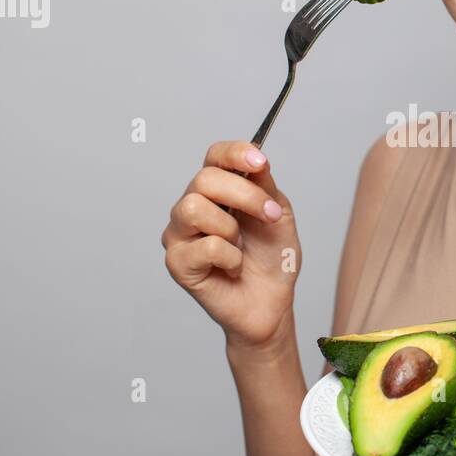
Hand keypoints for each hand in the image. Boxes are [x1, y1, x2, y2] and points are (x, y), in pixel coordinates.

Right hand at [162, 140, 301, 351]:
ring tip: (241, 246)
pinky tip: (233, 268)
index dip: (235, 153)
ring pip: (195, 209)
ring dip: (231, 229)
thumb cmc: (271, 258)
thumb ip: (265, 185)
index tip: (260, 162)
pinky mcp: (177, 263)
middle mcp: (192, 206)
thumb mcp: (278, 214)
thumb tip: (255, 159)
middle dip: (245, 196)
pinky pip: (204, 246)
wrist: (272, 302)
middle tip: (270, 216)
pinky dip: (230, 258)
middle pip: (204, 179)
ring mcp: (179, 234)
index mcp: (217, 190)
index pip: (215, 156)